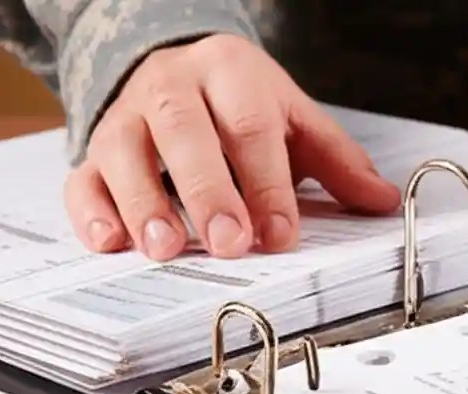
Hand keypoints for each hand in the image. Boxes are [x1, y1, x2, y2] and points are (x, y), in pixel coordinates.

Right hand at [64, 34, 400, 260]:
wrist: (172, 70)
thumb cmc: (238, 105)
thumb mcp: (292, 120)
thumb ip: (336, 161)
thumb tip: (384, 201)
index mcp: (228, 72)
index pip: (248, 125)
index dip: (266, 181)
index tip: (281, 234)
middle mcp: (171, 88)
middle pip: (184, 133)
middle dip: (208, 191)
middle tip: (230, 244)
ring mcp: (126, 119)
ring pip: (123, 152)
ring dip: (143, 203)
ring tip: (166, 249)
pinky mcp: (92, 152)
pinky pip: (82, 177)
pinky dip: (91, 212)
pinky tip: (110, 243)